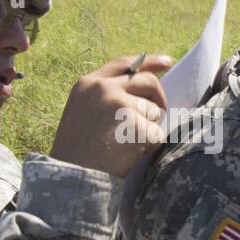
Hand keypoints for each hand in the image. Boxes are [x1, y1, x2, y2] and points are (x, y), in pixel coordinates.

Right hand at [50, 54, 173, 176]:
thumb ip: (105, 96)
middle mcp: (104, 89)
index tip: (167, 62)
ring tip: (124, 145)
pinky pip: (156, 134)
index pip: (125, 64)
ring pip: (154, 111)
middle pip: (148, 82)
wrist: (72, 177)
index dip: (149, 62)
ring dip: (147, 128)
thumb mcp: (81, 112)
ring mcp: (120, 105)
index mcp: (88, 83)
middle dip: (159, 97)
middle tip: (162, 111)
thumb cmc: (76, 151)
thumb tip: (140, 93)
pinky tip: (128, 155)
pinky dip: (149, 146)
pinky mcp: (135, 125)